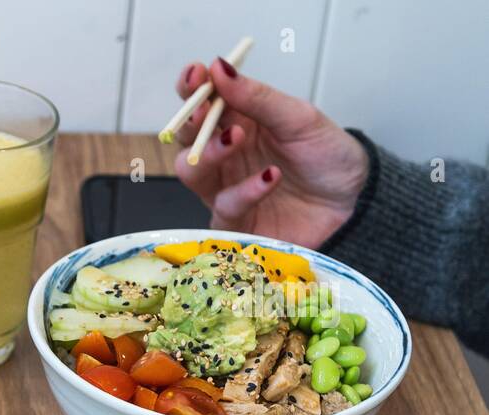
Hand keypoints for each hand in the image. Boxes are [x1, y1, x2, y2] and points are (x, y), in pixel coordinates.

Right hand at [171, 58, 369, 248]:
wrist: (353, 200)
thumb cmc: (326, 156)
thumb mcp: (299, 118)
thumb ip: (258, 97)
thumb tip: (220, 68)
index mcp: (237, 123)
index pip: (202, 102)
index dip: (192, 88)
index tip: (197, 74)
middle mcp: (225, 156)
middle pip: (186, 138)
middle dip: (189, 122)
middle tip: (204, 111)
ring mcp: (225, 188)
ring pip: (192, 172)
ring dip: (208, 153)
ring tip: (236, 139)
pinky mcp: (235, 222)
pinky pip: (224, 208)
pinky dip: (244, 191)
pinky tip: (270, 177)